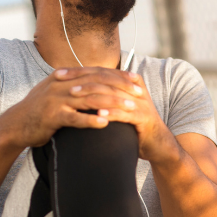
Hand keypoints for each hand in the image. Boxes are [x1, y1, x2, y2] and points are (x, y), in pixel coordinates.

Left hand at [55, 67, 180, 163]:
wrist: (158, 145)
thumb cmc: (134, 126)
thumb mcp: (118, 107)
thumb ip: (104, 96)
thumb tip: (78, 88)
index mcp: (128, 82)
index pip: (99, 72)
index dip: (79, 71)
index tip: (58, 73)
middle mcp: (135, 89)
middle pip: (104, 79)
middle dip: (81, 79)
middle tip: (62, 81)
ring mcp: (141, 102)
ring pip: (112, 94)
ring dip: (92, 94)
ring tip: (74, 95)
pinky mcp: (145, 118)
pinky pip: (125, 113)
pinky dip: (111, 112)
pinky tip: (97, 114)